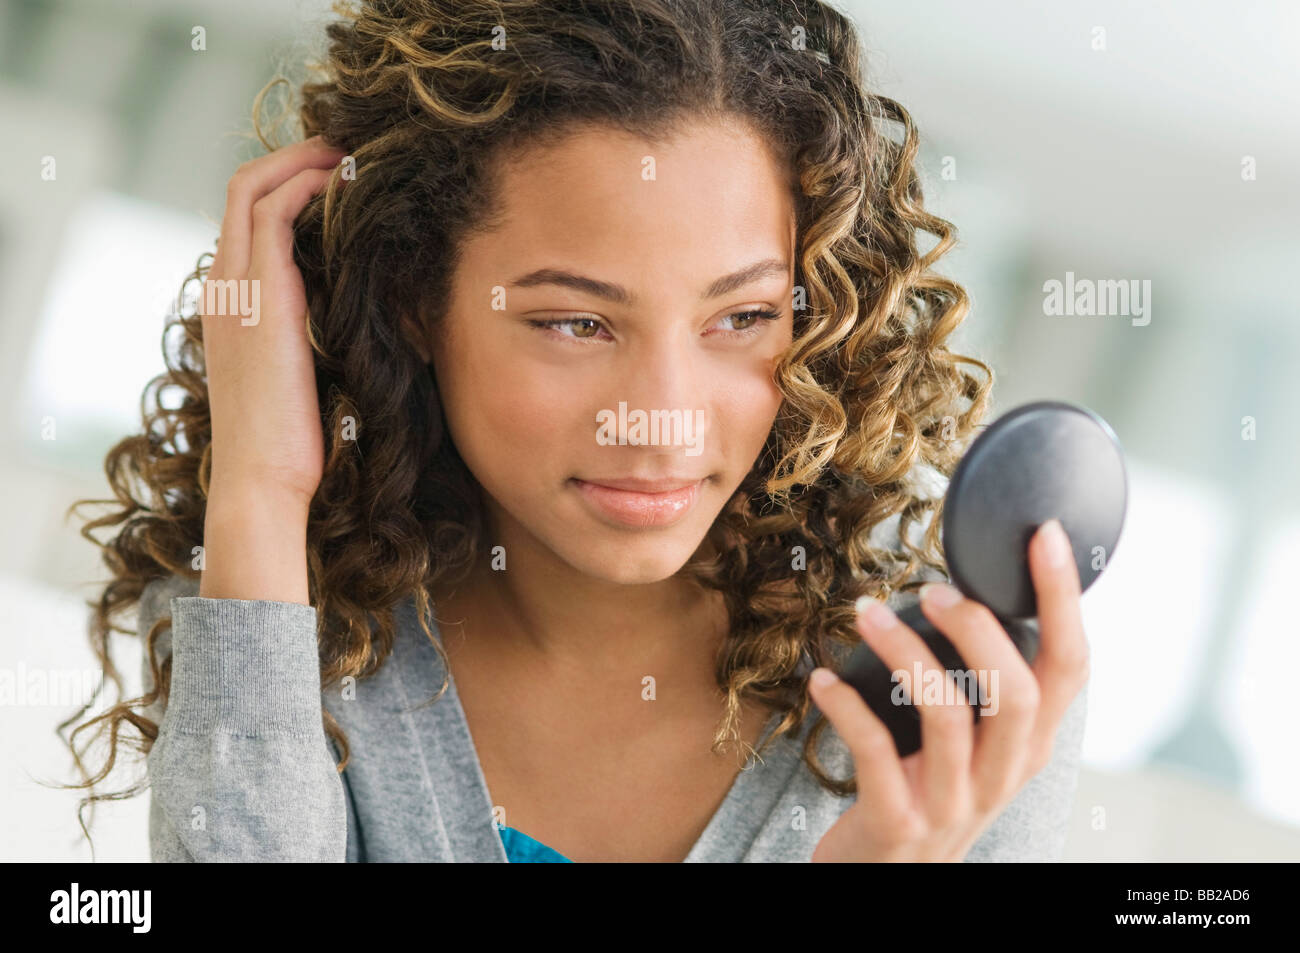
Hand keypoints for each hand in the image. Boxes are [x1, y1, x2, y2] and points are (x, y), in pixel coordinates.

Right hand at [198, 136, 347, 603]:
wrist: (265, 480)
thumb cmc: (293, 445)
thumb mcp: (301, 379)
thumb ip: (313, 339)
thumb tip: (361, 319)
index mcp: (230, 306)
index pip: (245, 220)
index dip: (287, 187)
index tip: (337, 181)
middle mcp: (223, 287)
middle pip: (244, 188)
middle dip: (296, 158)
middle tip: (348, 150)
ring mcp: (235, 287)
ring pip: (253, 187)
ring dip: (304, 160)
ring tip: (352, 154)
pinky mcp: (260, 294)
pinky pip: (276, 212)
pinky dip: (310, 186)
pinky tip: (349, 185)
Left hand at [807, 518, 1089, 861]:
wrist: (889, 877)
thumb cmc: (928, 789)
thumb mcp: (975, 744)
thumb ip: (983, 684)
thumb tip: (967, 588)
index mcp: (1030, 745)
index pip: (1070, 668)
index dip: (1062, 599)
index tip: (1044, 534)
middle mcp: (1004, 775)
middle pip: (1018, 693)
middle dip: (976, 628)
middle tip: (931, 587)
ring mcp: (954, 803)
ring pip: (947, 717)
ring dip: (905, 654)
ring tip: (867, 613)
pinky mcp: (899, 822)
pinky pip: (875, 753)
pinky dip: (847, 707)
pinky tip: (823, 679)